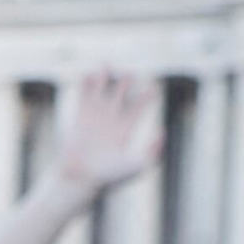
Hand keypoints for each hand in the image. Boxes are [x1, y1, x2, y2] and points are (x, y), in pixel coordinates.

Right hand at [45, 70, 163, 198]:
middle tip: (128, 76)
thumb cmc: (109, 178)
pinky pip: (84, 95)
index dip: (148, 94)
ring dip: (105, 77)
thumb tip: (162, 132)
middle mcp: (112, 119)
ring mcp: (95, 117)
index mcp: (127, 128)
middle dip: (126, 81)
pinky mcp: (80, 117)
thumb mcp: (137, 167)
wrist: (81, 179)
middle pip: (123, 93)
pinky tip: (89, 74)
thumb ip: (152, 152)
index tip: (152, 88)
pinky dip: (86, 83)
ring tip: (106, 64)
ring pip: (102, 90)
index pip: (141, 105)